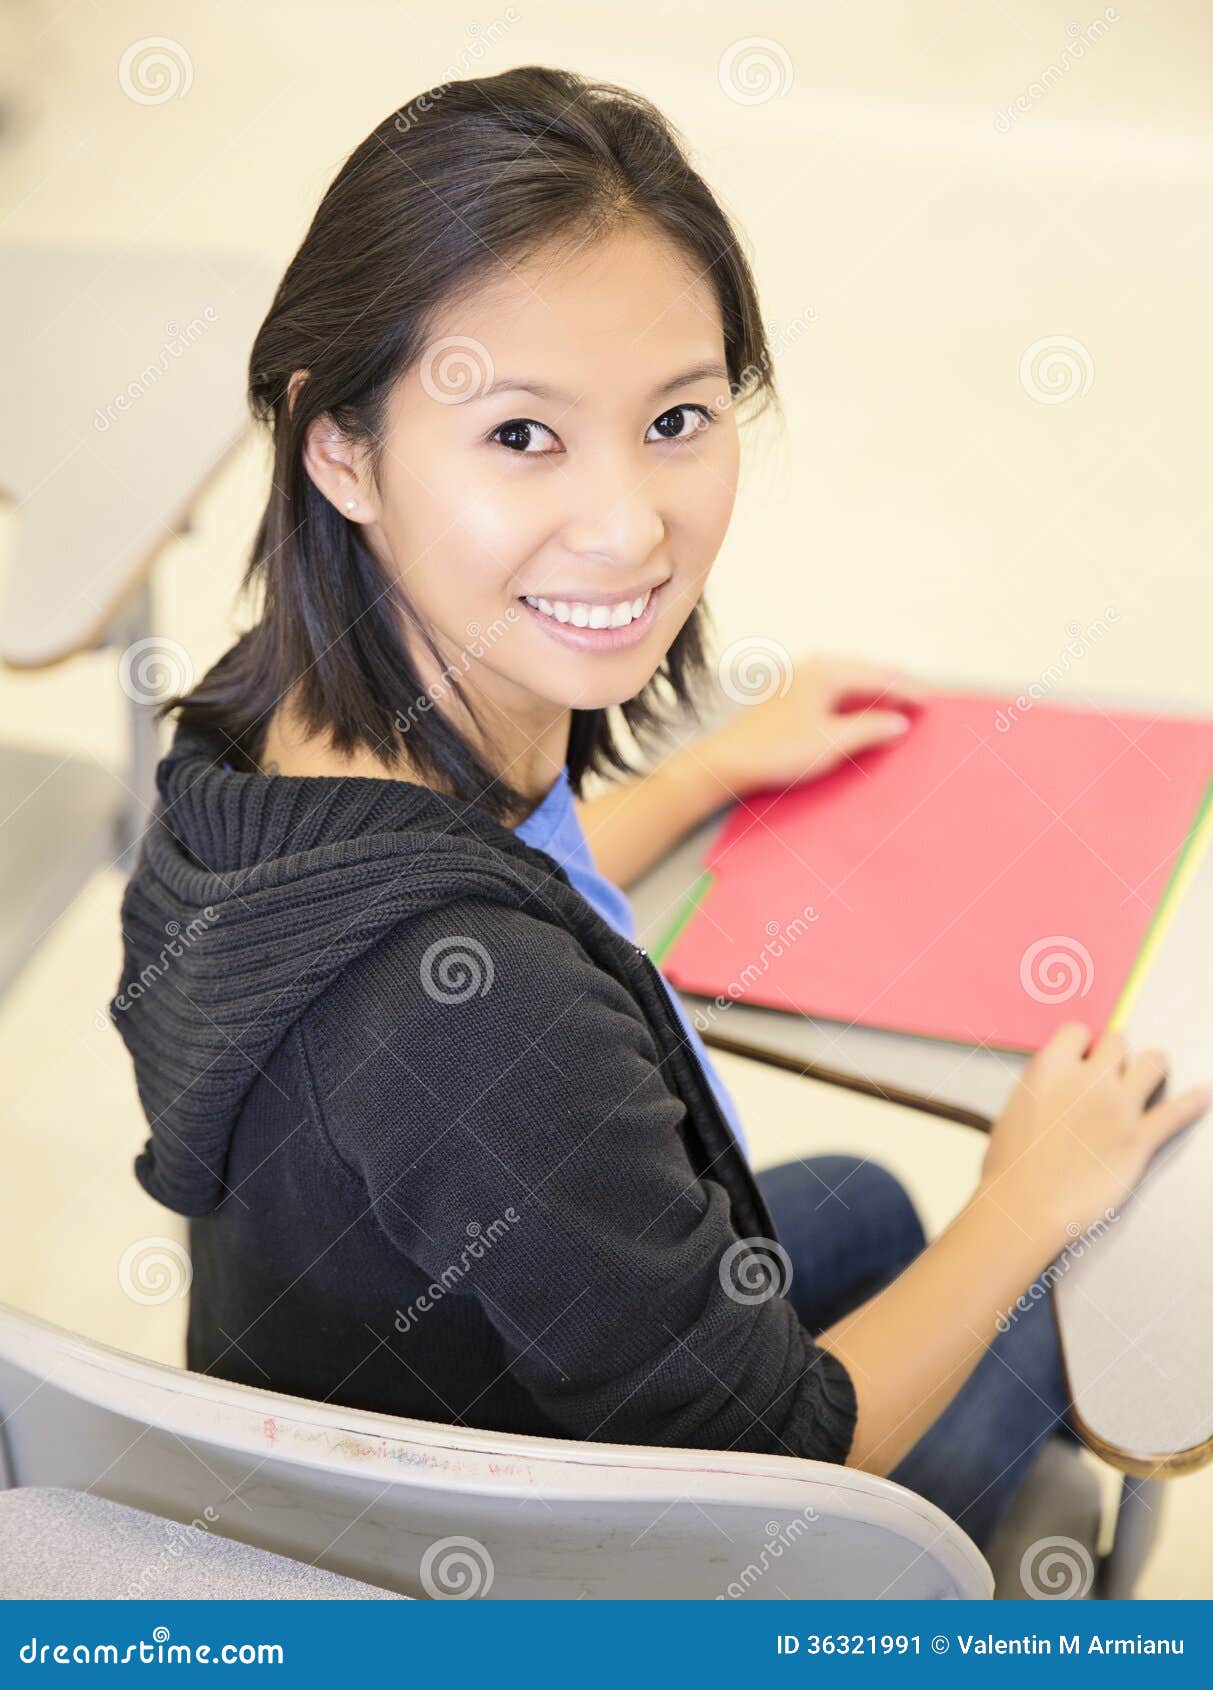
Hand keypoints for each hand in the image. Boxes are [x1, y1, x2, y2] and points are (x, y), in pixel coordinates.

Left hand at [705, 653, 925, 797]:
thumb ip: (870, 729)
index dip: (906, 692)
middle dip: (890, 682)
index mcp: (827, 674)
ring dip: (870, 684)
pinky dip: (850, 690)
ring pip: (846, 673)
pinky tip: (854, 702)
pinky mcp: (786, 692)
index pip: (877, 679)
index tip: (929, 702)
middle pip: (863, 670)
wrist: (728, 761)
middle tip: (916, 695)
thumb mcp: (833, 743)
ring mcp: (796, 677)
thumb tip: (900, 721)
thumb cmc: (779, 752)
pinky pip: (830, 682)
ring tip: (891, 696)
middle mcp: (812, 667)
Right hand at [981, 1021, 1208, 1256]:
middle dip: (1115, 1056)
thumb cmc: (1011, 1166)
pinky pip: (1177, 1111)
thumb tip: (1063, 1083)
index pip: (1077, 1031)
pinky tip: (1202, 1095)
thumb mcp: (1017, 1107)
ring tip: (1149, 1075)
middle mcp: (1088, 1079)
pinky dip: (1194, 1101)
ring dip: (1151, 1067)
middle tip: (1111, 1074)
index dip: (1082, 1044)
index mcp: (1050, 1068)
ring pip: (1153, 1063)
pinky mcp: (1140, 1139)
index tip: (1084, 1055)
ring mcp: (1118, 1107)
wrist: (1025, 1204)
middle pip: (1118, 1043)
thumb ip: (1046, 1085)